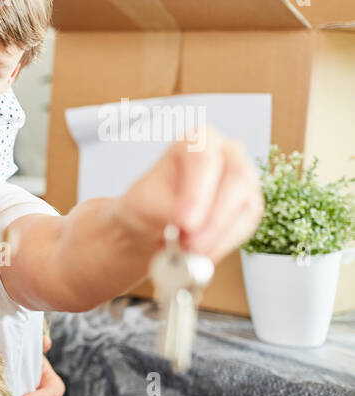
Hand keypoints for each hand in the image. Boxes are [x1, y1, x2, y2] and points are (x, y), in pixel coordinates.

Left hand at [117, 126, 263, 260]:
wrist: (155, 222)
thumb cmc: (148, 204)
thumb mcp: (146, 204)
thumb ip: (168, 208)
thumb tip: (191, 223)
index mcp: (196, 140)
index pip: (203, 159)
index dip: (197, 193)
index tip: (185, 222)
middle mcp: (227, 152)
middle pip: (236, 179)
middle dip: (214, 218)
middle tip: (191, 244)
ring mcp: (245, 177)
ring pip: (246, 204)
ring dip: (219, 235)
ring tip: (190, 252)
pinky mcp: (251, 204)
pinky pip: (247, 225)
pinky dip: (225, 244)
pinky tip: (204, 255)